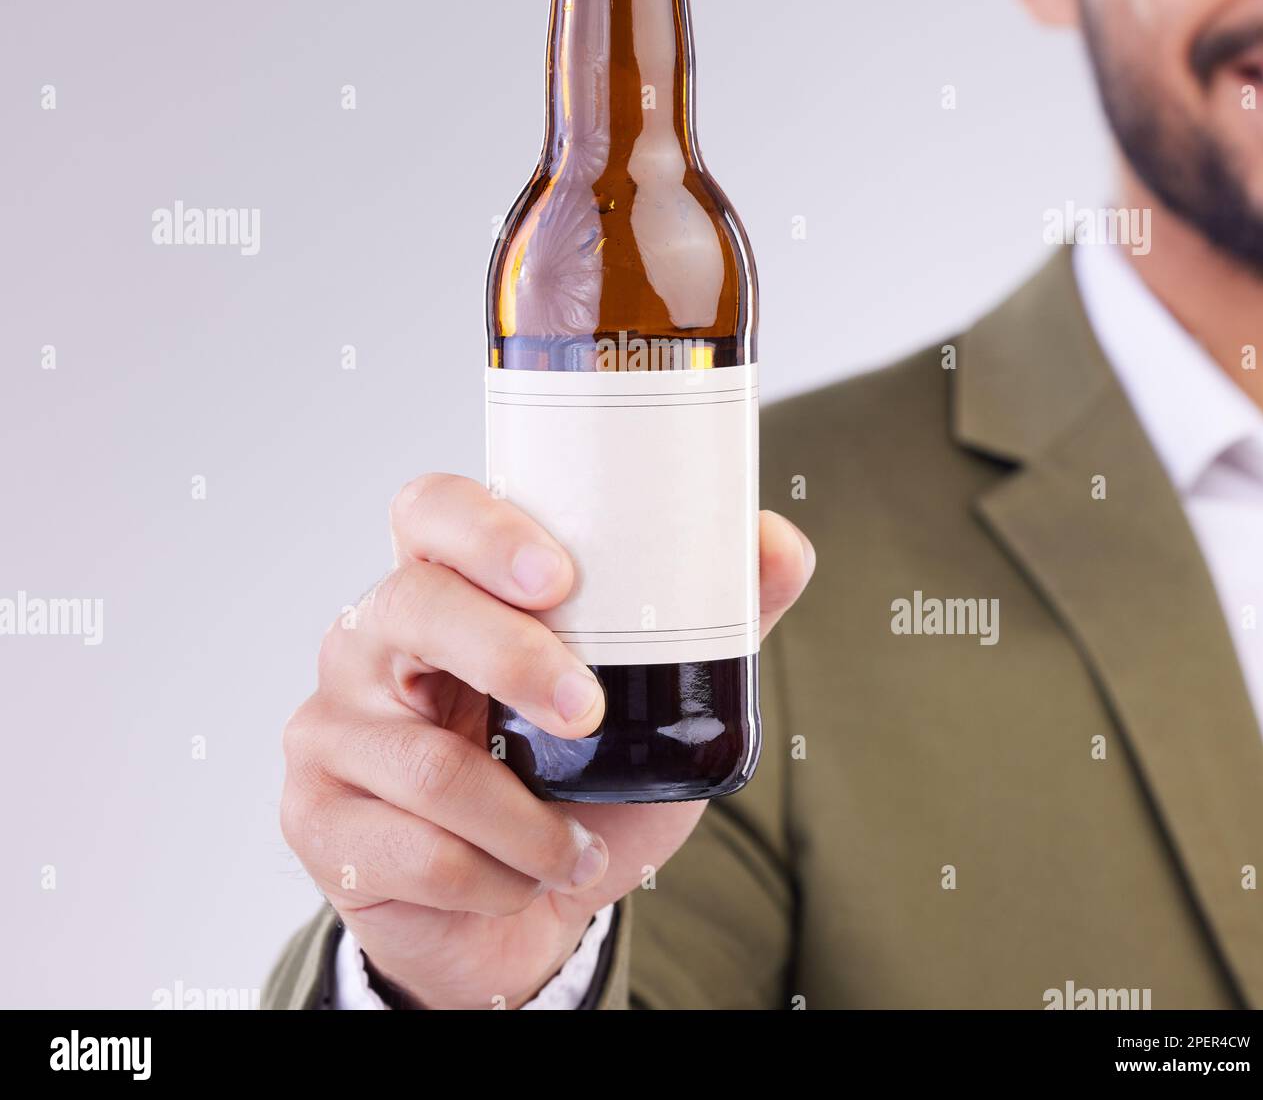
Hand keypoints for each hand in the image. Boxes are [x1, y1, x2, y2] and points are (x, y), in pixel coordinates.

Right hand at [280, 474, 814, 1008]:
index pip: (430, 511)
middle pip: (414, 608)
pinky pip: (413, 849)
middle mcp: (372, 642)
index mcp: (446, 588)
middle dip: (511, 659)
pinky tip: (525, 877)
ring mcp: (333, 729)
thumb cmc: (576, 785)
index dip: (484, 529)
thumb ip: (715, 621)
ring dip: (523, 818)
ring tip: (572, 844)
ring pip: (424, 762)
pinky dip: (494, 875)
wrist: (517, 909)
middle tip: (589, 711)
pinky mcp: (320, 817)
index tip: (561, 576)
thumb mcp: (655, 703)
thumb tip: (782, 544)